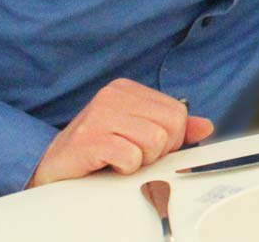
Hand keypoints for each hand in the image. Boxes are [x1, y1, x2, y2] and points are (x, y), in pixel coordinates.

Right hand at [27, 79, 213, 187]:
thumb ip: (172, 128)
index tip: (146, 146)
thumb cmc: (96, 151)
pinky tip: (108, 164)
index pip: (177, 111)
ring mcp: (99, 114)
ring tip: (118, 159)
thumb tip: (206, 126)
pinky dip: (125, 167)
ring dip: (141, 160)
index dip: (171, 138)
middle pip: (171, 125)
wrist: (52, 168)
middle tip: (133, 154)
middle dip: (159, 149)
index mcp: (127, 89)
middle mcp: (113, 95)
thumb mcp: (136, 133)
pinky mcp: (89, 139)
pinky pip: (131, 156)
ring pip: (155, 141)